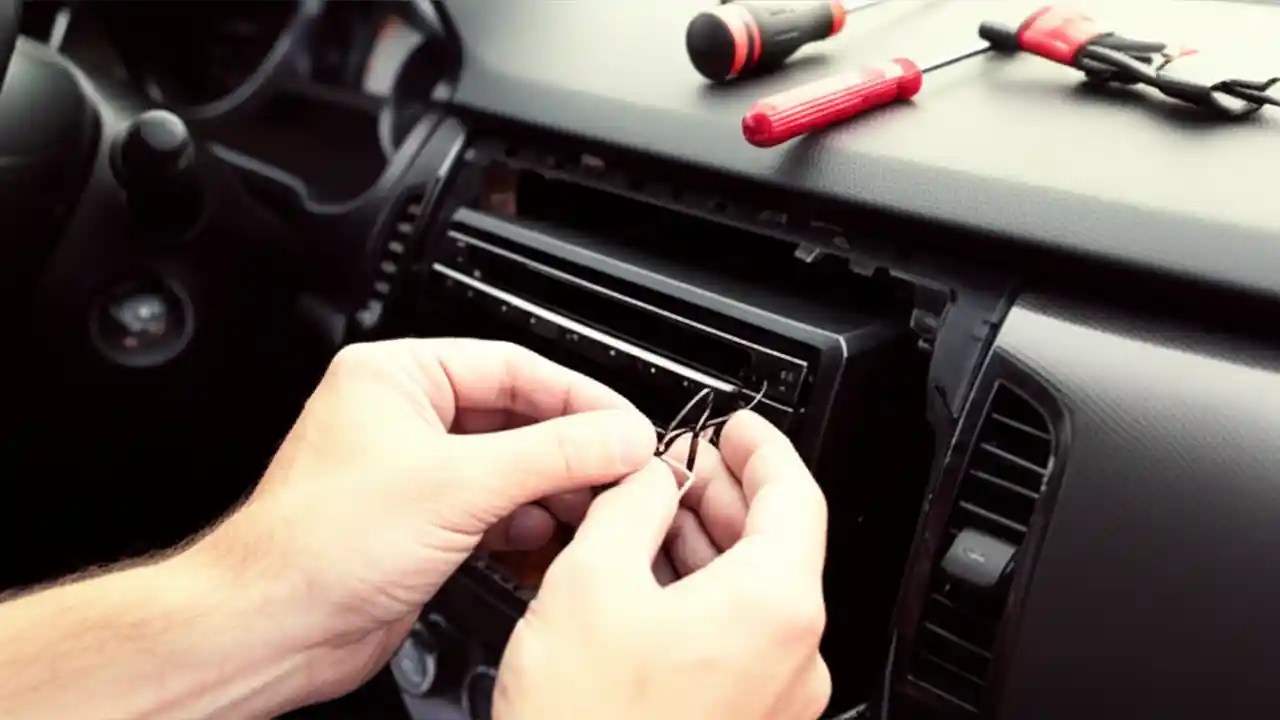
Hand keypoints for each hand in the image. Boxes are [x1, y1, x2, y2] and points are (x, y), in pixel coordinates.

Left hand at [193, 339, 653, 706]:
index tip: (625, 424)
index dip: (578, 396)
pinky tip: (548, 540)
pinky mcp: (421, 524)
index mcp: (397, 377)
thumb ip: (551, 456)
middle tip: (620, 468)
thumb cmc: (317, 545)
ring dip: (553, 489)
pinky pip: (493, 510)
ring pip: (508, 467)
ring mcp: (413, 473)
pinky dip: (525, 525)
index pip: (512, 367)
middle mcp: (404, 418)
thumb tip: (617, 437)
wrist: (271, 629)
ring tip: (596, 506)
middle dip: (570, 448)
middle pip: (516, 418)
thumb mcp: (456, 485)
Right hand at [495, 411, 831, 719]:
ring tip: (659, 515)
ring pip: (757, 593)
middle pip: (779, 544)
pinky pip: (742, 639)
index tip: (739, 425)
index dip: (764, 447)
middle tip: (685, 461)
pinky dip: (708, 597)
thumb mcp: (592, 581)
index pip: (795, 496)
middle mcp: (795, 656)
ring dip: (713, 544)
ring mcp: (777, 699)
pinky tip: (657, 581)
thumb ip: (633, 507)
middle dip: (728, 493)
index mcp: (774, 606)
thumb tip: (650, 479)